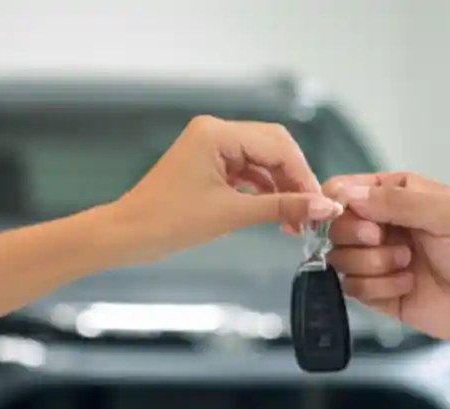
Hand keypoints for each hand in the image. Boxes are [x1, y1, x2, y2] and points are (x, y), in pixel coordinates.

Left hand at [110, 115, 342, 264]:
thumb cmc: (166, 221)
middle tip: (313, 213)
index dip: (304, 175)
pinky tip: (277, 215)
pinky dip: (264, 192)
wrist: (127, 235)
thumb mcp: (231, 214)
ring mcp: (211, 147)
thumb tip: (322, 207)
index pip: (278, 145)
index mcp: (217, 134)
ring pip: (263, 161)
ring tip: (296, 222)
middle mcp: (215, 132)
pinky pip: (247, 172)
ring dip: (281, 189)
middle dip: (296, 180)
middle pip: (274, 148)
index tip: (321, 204)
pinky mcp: (209, 165)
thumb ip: (282, 207)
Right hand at [323, 172, 449, 376]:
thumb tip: (348, 194)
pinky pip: (352, 288)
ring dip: (372, 264)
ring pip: (341, 258)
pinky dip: (377, 288)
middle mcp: (385, 225)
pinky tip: (407, 285)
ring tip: (408, 265)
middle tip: (384, 239)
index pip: (347, 189)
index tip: (355, 214)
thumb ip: (396, 201)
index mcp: (399, 195)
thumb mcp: (447, 212)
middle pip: (336, 225)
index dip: (340, 202)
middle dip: (357, 235)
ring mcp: (380, 260)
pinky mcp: (380, 293)